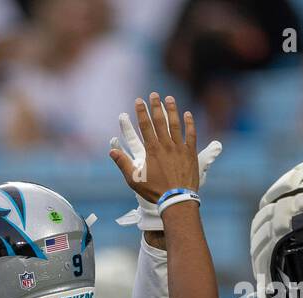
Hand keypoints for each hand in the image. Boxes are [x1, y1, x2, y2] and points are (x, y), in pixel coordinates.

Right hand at [111, 104, 221, 231]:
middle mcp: (166, 145)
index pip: (145, 126)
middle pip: (160, 121)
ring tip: (169, 98)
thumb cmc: (154, 191)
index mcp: (152, 150)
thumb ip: (123, 163)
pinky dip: (189, 123)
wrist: (177, 198)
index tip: (138, 101)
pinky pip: (191, 134)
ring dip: (172, 110)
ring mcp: (180, 147)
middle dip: (155, 106)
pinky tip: (187, 114)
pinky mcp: (190, 153)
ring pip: (176, 124)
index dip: (141, 112)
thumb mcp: (134, 180)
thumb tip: (111, 151)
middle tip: (153, 94)